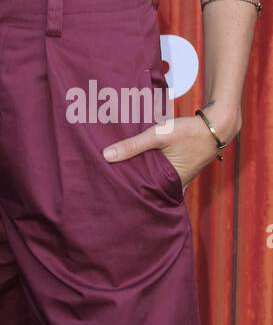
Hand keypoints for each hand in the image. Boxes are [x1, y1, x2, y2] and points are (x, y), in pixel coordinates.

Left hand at [102, 109, 239, 193]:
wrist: (217, 125)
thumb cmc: (189, 132)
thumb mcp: (158, 136)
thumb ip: (133, 145)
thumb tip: (106, 156)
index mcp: (172, 183)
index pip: (148, 198)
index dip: (132, 198)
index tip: (115, 199)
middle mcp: (178, 184)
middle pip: (152, 190)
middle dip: (136, 190)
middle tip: (114, 190)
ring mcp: (182, 176)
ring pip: (158, 181)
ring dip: (145, 178)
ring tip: (122, 177)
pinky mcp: (182, 167)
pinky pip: (164, 173)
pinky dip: (153, 170)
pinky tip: (141, 164)